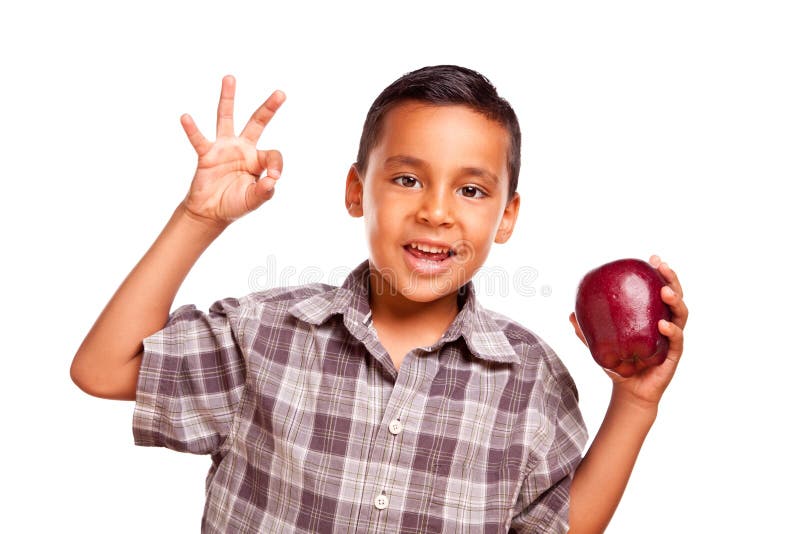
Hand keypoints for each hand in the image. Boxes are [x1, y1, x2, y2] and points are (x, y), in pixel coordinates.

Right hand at [180, 75, 285, 226]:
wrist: (211, 213)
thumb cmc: (235, 204)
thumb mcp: (254, 200)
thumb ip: (265, 191)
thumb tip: (273, 180)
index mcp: (257, 160)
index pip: (273, 154)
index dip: (276, 165)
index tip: (273, 177)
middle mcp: (243, 148)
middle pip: (257, 123)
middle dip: (269, 108)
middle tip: (281, 93)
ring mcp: (224, 148)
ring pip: (226, 118)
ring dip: (228, 99)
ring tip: (230, 78)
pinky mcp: (207, 154)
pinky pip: (199, 139)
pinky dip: (192, 129)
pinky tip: (185, 117)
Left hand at [569, 255, 687, 408]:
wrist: (629, 391)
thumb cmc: (619, 364)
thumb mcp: (601, 345)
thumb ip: (588, 331)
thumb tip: (570, 315)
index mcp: (652, 315)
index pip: (659, 289)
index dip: (659, 273)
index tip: (652, 259)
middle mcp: (666, 323)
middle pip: (675, 296)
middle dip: (671, 278)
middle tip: (661, 266)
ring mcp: (672, 338)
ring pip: (681, 314)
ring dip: (674, 300)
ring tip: (664, 290)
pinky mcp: (674, 355)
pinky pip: (677, 340)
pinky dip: (672, 330)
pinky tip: (663, 324)